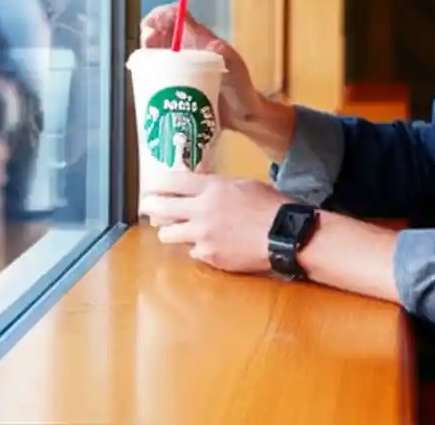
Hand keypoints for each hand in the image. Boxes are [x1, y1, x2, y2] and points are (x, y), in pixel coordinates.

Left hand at [139, 173, 289, 273]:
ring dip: (170, 230)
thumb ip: (216, 183)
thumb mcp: (242, 184)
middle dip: (150, 206)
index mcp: (211, 188)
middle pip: (160, 207)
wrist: (286, 235)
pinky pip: (192, 251)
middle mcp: (202, 210)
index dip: (155, 183)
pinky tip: (209, 244)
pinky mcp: (209, 256)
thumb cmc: (270, 206)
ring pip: (167, 234)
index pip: (171, 181)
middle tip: (148, 207)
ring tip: (176, 230)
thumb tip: (197, 179)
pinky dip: (197, 248)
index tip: (149, 186)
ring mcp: (203, 235)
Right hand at [140, 4, 263, 132]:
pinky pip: (155, 74)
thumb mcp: (236, 69)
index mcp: (199, 39)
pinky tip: (144, 83)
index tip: (152, 24)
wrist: (240, 116)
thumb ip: (226, 55)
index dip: (162, 14)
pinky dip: (146, 75)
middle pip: (160, 33)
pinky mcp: (174, 84)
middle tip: (148, 49)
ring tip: (144, 67)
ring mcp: (179, 67)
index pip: (178, 16)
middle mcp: (186, 49)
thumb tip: (213, 44)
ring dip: (145, 56)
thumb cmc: (240, 88)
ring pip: (155, 53)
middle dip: (149, 35)